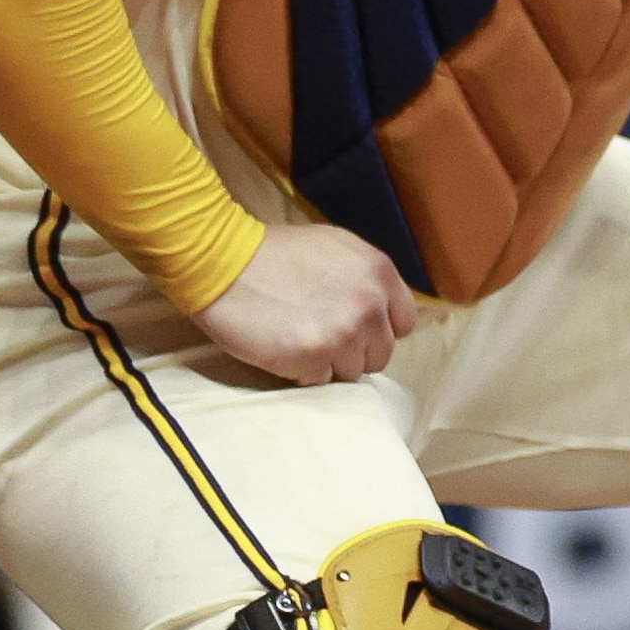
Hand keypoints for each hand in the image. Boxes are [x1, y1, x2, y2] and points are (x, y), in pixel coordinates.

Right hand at [192, 222, 416, 383]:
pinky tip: (283, 350)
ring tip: (299, 341)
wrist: (225, 262)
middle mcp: (369, 305)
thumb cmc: (277, 252)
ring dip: (328, 364)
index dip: (380, 330)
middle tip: (323, 339)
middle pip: (381, 354)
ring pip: (351, 372)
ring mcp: (342, 335)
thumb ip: (366, 278)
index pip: (404, 324)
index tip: (359, 331)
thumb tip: (382, 307)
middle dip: (355, 351)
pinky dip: (302, 373)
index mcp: (380, 273)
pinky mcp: (310, 358)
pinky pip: (319, 382)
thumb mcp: (337, 247)